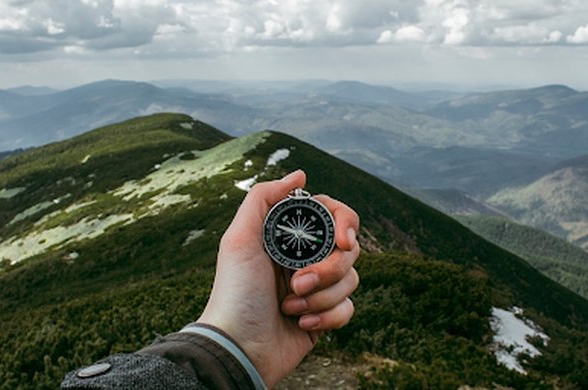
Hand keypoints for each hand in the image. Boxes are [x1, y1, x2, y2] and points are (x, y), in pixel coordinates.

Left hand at [197, 170, 359, 387]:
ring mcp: (316, 288)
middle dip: (327, 269)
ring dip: (321, 297)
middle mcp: (305, 258)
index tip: (343, 241)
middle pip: (349, 249)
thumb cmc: (235, 293)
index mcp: (289, 237)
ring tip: (290, 307)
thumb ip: (264, 198)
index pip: (333, 216)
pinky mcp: (324, 316)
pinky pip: (349, 309)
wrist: (238, 347)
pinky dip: (327, 317)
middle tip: (298, 283)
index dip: (345, 224)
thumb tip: (301, 174)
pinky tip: (301, 324)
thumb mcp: (239, 239)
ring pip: (351, 280)